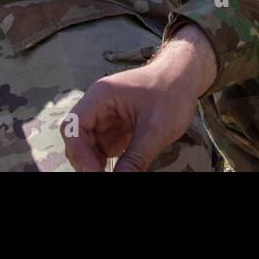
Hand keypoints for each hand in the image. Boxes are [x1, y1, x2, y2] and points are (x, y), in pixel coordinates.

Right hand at [65, 23, 218, 171]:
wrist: (186, 79)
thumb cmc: (171, 93)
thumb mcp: (155, 130)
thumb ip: (135, 159)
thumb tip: (121, 180)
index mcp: (100, 96)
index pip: (73, 126)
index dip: (79, 153)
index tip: (94, 172)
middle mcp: (98, 105)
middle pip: (78, 138)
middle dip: (87, 161)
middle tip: (103, 175)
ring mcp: (106, 117)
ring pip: (89, 147)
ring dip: (97, 163)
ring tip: (120, 169)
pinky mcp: (115, 127)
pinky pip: (103, 148)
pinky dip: (107, 162)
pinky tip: (123, 167)